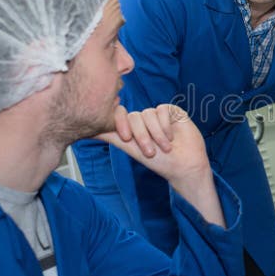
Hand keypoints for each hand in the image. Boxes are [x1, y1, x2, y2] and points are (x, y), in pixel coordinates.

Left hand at [95, 105, 224, 226]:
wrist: (185, 165)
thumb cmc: (160, 162)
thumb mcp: (132, 149)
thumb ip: (112, 136)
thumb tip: (89, 131)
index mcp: (133, 128)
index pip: (121, 115)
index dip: (121, 124)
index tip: (126, 138)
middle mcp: (144, 120)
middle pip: (135, 116)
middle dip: (142, 135)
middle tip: (151, 151)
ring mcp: (158, 115)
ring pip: (148, 114)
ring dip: (156, 133)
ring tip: (166, 147)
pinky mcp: (172, 111)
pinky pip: (162, 110)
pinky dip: (166, 126)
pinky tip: (172, 136)